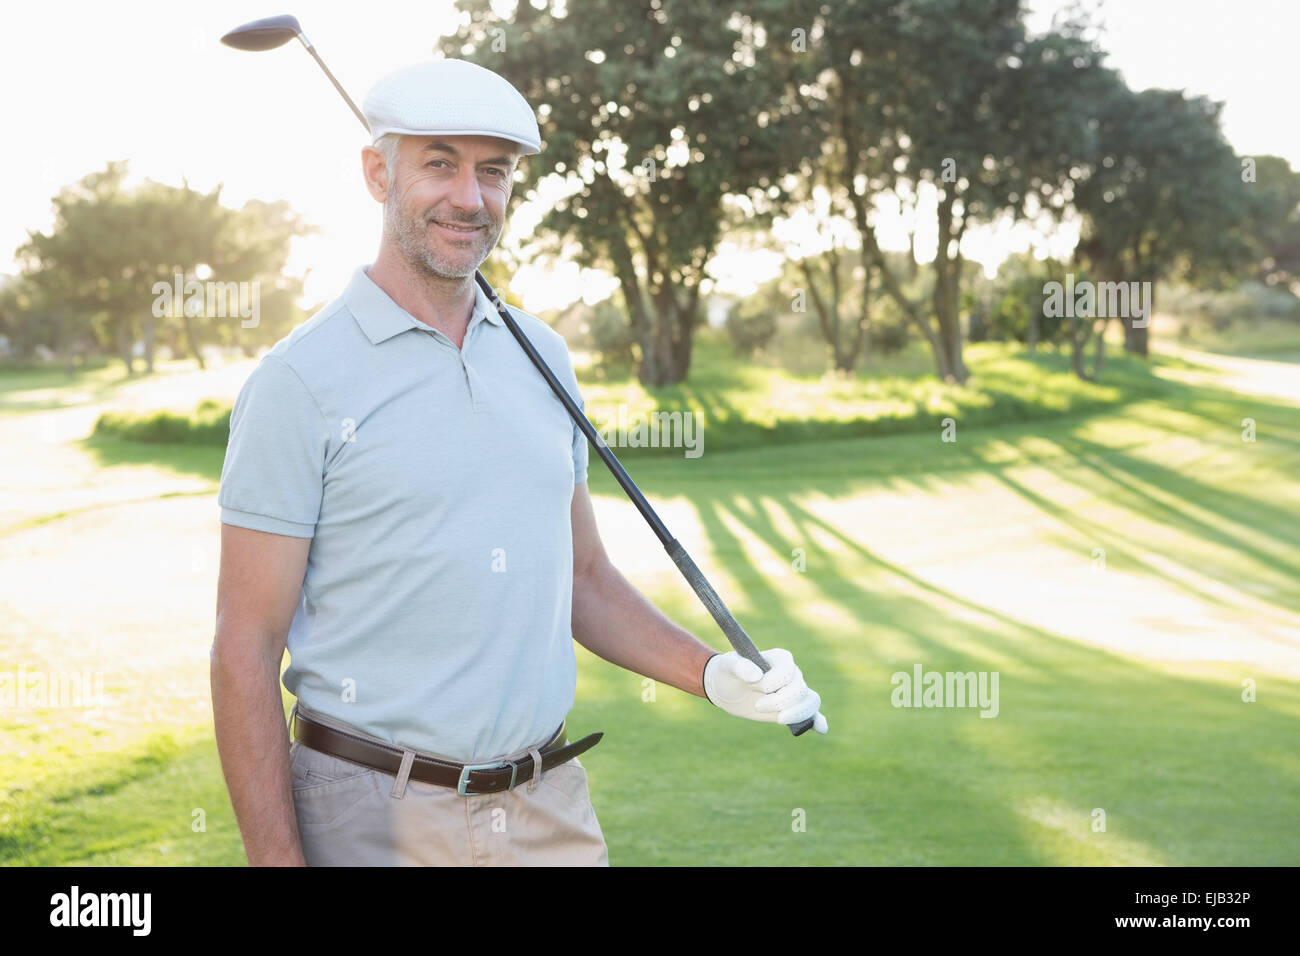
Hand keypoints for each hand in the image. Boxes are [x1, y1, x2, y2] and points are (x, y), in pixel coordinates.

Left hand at [702, 648, 827, 733]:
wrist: (727, 688)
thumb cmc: (728, 672)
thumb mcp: (728, 666)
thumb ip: (740, 666)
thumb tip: (756, 676)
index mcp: (781, 659)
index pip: (788, 673)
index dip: (772, 683)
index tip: (753, 686)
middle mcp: (792, 674)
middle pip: (799, 690)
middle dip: (779, 702)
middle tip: (757, 706)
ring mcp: (794, 691)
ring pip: (810, 702)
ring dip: (795, 714)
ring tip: (777, 719)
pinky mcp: (792, 708)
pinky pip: (812, 713)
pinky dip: (817, 721)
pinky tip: (821, 728)